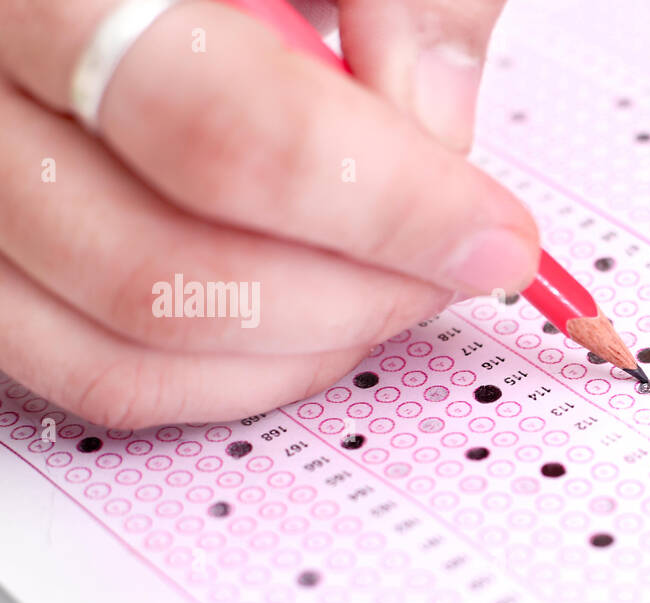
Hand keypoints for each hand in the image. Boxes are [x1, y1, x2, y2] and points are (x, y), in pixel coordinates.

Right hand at [0, 0, 537, 426]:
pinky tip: (316, 326)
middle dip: (356, 295)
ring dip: (305, 349)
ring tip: (394, 291)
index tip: (495, 236)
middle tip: (452, 269)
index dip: (391, 208)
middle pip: (168, 273)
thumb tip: (443, 123)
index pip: (228, 131)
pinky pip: (100, 376)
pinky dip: (235, 378)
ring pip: (130, 347)